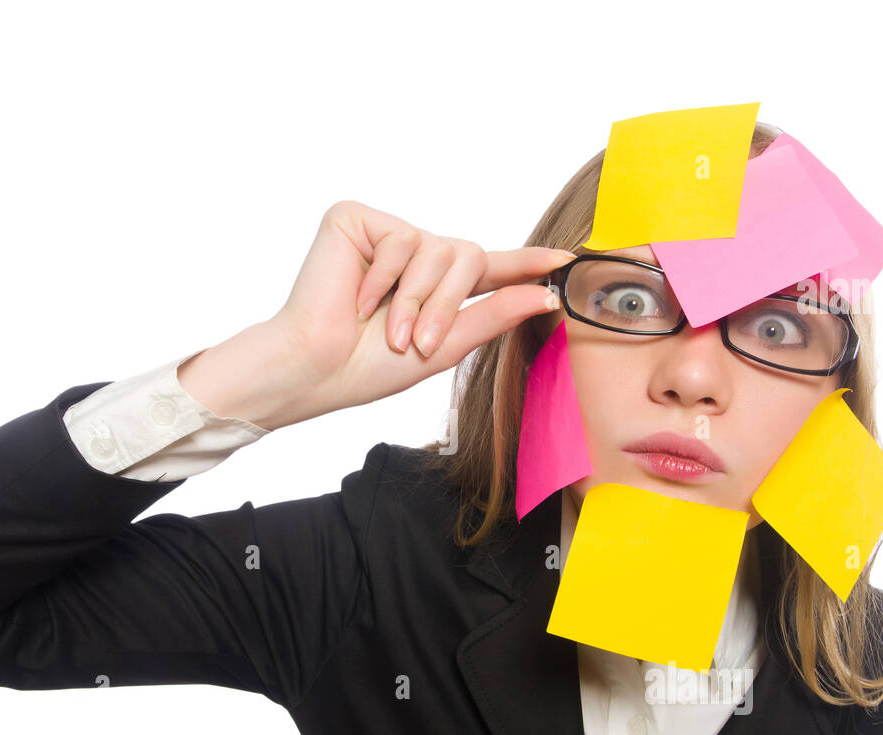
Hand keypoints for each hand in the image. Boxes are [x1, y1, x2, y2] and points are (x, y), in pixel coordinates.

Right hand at [266, 199, 573, 422]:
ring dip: (414, 300)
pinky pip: (398, 240)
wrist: (316, 367)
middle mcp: (414, 254)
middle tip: (418, 342)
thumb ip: (493, 316)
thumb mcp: (445, 346)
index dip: (526, 263)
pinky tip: (358, 300)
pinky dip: (382, 279)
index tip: (566, 261)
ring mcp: (386, 234)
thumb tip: (544, 295)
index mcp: (436, 286)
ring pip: (435, 249)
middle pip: (467, 257)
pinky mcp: (357, 219)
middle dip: (447, 304)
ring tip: (386, 330)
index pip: (490, 268)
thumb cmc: (369, 367)